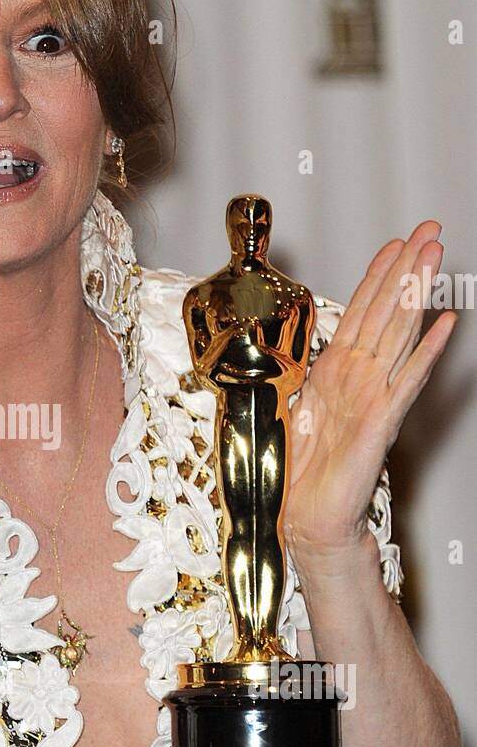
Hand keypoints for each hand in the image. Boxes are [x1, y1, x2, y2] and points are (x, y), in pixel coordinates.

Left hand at [284, 221, 457, 554]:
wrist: (311, 514)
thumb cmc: (307, 468)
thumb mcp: (300, 406)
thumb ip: (319, 376)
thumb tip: (322, 352)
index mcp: (337, 370)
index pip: (363, 311)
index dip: (378, 275)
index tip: (396, 243)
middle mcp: (360, 377)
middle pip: (388, 312)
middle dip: (407, 269)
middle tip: (431, 231)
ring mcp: (375, 395)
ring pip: (401, 334)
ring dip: (418, 294)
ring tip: (437, 258)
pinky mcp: (382, 421)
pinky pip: (407, 379)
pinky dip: (426, 350)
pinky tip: (445, 323)